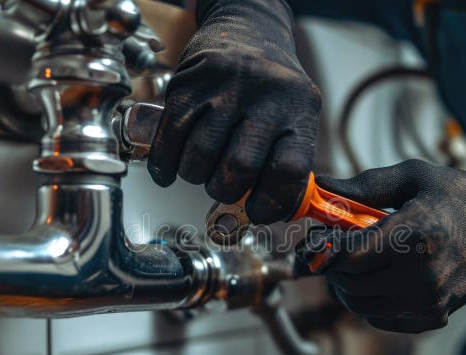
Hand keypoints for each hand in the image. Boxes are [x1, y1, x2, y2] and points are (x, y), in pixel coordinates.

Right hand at [148, 0, 320, 223]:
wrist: (248, 31)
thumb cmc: (273, 88)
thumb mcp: (296, 116)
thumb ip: (286, 161)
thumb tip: (269, 212)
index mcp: (299, 111)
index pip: (290, 169)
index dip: (271, 201)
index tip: (258, 211)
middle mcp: (266, 96)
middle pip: (239, 167)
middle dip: (225, 190)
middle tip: (224, 186)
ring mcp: (225, 87)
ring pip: (201, 155)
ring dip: (196, 176)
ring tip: (202, 170)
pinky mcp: (189, 83)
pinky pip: (170, 137)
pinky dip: (165, 164)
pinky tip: (169, 170)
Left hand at [296, 155, 465, 332]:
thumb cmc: (453, 194)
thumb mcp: (410, 176)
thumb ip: (362, 185)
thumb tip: (318, 185)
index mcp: (415, 235)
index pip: (348, 257)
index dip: (323, 249)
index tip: (318, 237)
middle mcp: (421, 275)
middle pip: (348, 284)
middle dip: (332, 265)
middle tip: (333, 247)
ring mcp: (428, 302)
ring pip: (359, 306)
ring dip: (347, 286)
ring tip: (355, 262)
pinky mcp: (433, 317)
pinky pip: (379, 318)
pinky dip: (368, 301)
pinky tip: (377, 278)